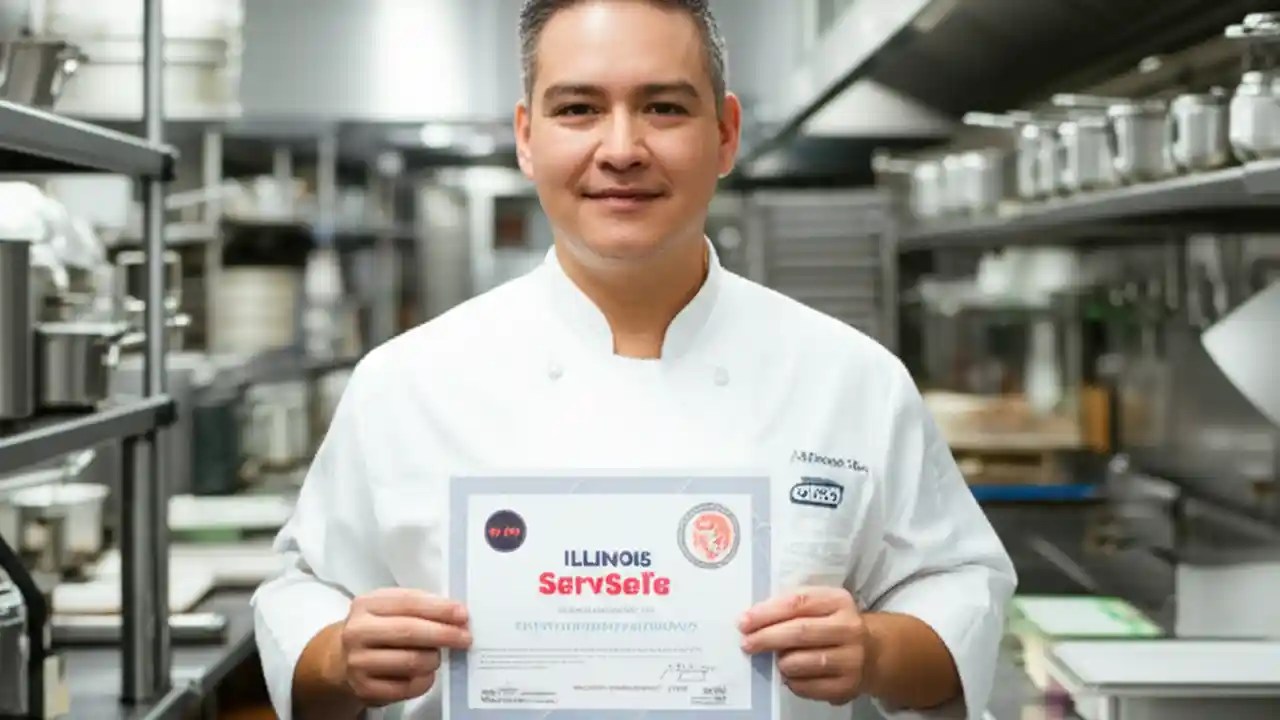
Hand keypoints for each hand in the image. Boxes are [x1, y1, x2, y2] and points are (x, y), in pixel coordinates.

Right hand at [335, 588, 471, 707]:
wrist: (342, 658)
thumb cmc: (377, 629)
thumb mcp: (388, 608)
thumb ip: (418, 606)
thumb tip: (456, 614)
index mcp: (367, 604)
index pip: (409, 602)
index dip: (439, 608)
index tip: (462, 614)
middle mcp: (358, 632)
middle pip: (410, 632)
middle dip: (444, 634)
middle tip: (465, 637)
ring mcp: (358, 662)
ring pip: (411, 661)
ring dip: (434, 659)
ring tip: (438, 655)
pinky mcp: (364, 688)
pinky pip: (407, 687)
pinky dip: (425, 680)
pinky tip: (426, 673)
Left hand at [738, 586, 868, 704]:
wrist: (873, 652)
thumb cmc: (833, 624)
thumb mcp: (821, 606)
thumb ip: (792, 607)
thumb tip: (753, 621)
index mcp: (839, 601)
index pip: (798, 602)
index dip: (767, 612)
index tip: (744, 621)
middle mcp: (850, 628)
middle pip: (800, 632)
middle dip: (767, 638)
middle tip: (747, 643)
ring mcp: (851, 659)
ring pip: (803, 662)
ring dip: (781, 661)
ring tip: (776, 659)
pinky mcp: (848, 686)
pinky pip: (808, 687)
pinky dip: (792, 682)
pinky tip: (790, 675)